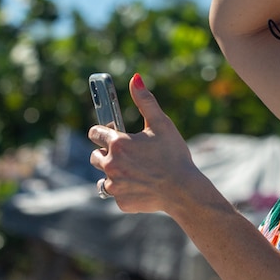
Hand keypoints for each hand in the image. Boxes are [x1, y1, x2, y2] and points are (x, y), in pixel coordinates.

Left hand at [88, 74, 204, 213]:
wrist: (184, 191)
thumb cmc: (174, 155)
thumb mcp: (161, 124)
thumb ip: (145, 101)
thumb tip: (135, 78)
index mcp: (118, 143)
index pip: (95, 133)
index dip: (103, 132)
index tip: (111, 133)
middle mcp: (111, 164)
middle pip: (96, 156)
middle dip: (107, 153)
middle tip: (127, 154)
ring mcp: (114, 185)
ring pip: (104, 177)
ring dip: (114, 173)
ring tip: (134, 171)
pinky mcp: (120, 201)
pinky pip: (116, 193)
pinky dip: (125, 190)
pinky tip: (141, 186)